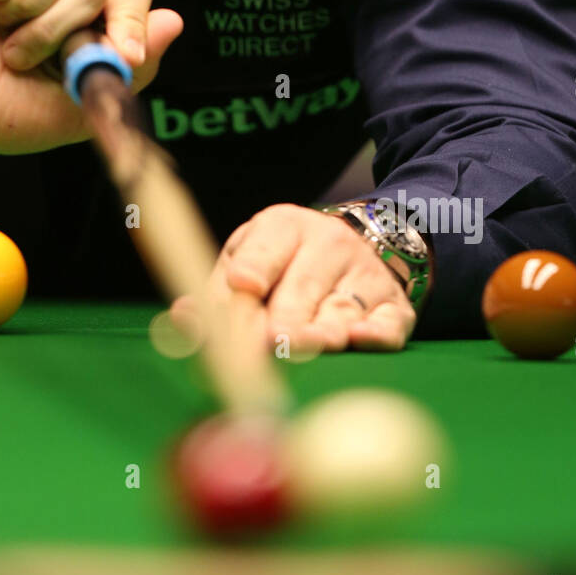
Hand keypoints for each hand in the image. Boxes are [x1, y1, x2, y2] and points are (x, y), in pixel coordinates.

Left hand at [171, 203, 418, 353]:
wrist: (355, 247)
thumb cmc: (283, 264)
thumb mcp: (247, 259)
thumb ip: (216, 292)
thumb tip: (182, 319)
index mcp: (284, 226)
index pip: (268, 246)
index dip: (254, 268)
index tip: (243, 286)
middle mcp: (329, 243)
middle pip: (304, 285)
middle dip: (283, 318)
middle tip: (267, 342)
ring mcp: (365, 274)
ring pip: (341, 309)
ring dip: (321, 332)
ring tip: (300, 348)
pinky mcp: (394, 305)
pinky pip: (389, 323)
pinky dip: (376, 334)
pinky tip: (358, 340)